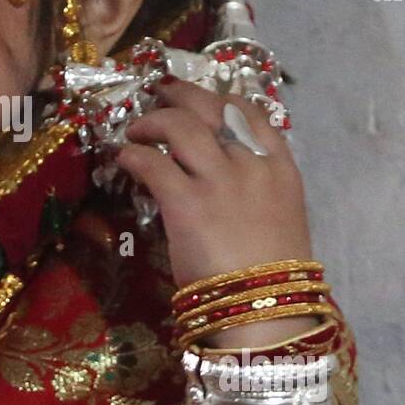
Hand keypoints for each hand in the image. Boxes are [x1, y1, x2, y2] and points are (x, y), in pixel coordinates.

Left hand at [116, 78, 321, 346]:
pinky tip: (124, 158)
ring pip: (179, 125)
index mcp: (281, 169)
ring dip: (152, 121)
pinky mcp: (186, 202)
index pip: (252, 112)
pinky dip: (133, 154)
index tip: (200, 98)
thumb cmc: (274, 277)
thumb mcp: (281, 219)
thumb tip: (224, 182)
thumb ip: (257, 191)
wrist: (266, 311)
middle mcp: (251, 164)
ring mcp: (219, 180)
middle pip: (211, 107)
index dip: (220, 98)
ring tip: (136, 129)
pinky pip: (152, 162)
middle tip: (160, 94)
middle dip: (181, 94)